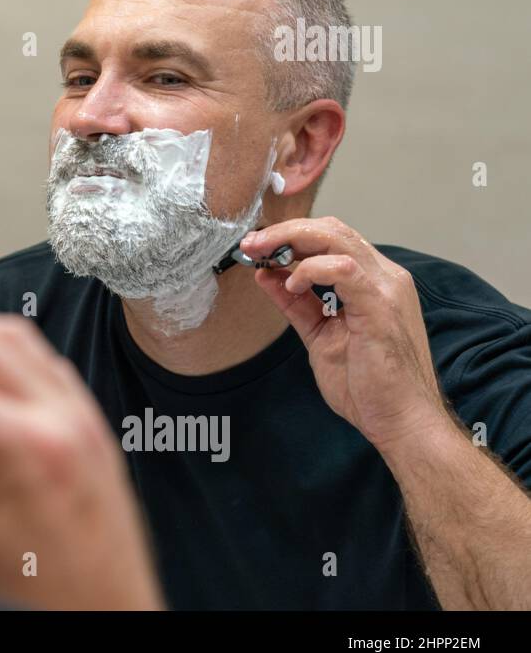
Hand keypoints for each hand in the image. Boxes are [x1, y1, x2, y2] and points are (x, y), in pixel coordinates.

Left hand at [242, 217, 450, 448]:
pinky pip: (343, 269)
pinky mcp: (381, 306)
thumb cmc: (368, 386)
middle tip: (251, 245)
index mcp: (374, 282)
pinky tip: (292, 284)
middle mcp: (385, 278)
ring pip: (337, 238)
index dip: (291, 236)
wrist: (401, 421)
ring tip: (263, 255)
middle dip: (285, 231)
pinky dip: (311, 270)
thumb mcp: (320, 335)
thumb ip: (297, 304)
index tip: (256, 247)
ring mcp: (386, 289)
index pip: (332, 239)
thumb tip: (267, 276)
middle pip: (332, 230)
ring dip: (291, 241)